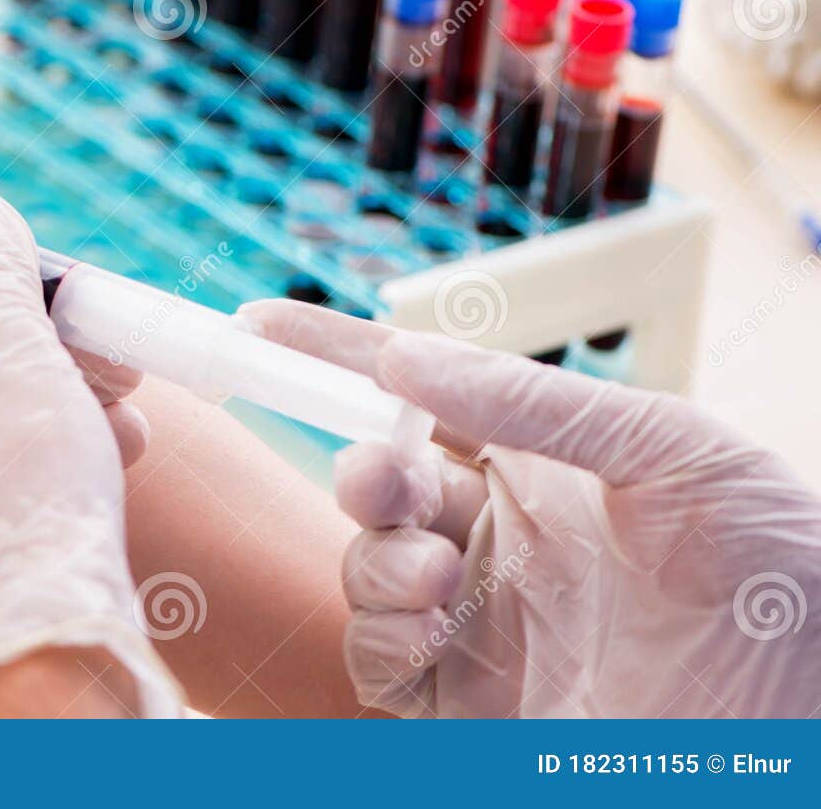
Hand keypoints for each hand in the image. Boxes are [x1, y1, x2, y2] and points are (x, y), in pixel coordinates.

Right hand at [240, 301, 820, 718]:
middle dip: (360, 465)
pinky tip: (434, 624)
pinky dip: (382, 631)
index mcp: (543, 461)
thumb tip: (404, 360)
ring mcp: (482, 621)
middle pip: (382, 479)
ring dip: (379, 556)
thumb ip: (535, 403)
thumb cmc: (778, 562)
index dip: (336, 356)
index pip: (418, 395)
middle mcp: (502, 536)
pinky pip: (381, 658)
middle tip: (382, 476)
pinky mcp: (469, 705)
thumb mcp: (674, 452)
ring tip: (440, 573)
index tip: (259, 323)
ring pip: (368, 566)